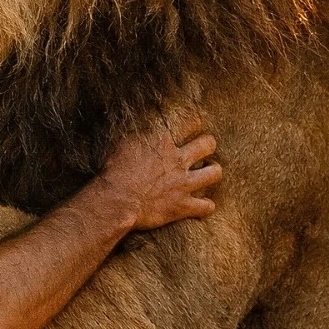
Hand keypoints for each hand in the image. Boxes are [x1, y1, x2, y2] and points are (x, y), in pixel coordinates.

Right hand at [81, 114, 220, 230]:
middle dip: (208, 144)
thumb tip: (145, 129)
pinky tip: (202, 205)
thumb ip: (141, 136)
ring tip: (209, 172)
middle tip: (204, 148)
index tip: (194, 123)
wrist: (117, 200)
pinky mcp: (183, 205)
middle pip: (208, 144)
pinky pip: (206, 206)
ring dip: (213, 171)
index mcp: (163, 140)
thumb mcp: (124, 144)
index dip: (194, 122)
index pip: (190, 122)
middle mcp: (177, 158)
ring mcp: (183, 183)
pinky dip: (206, 206)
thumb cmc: (114, 171)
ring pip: (214, 172)